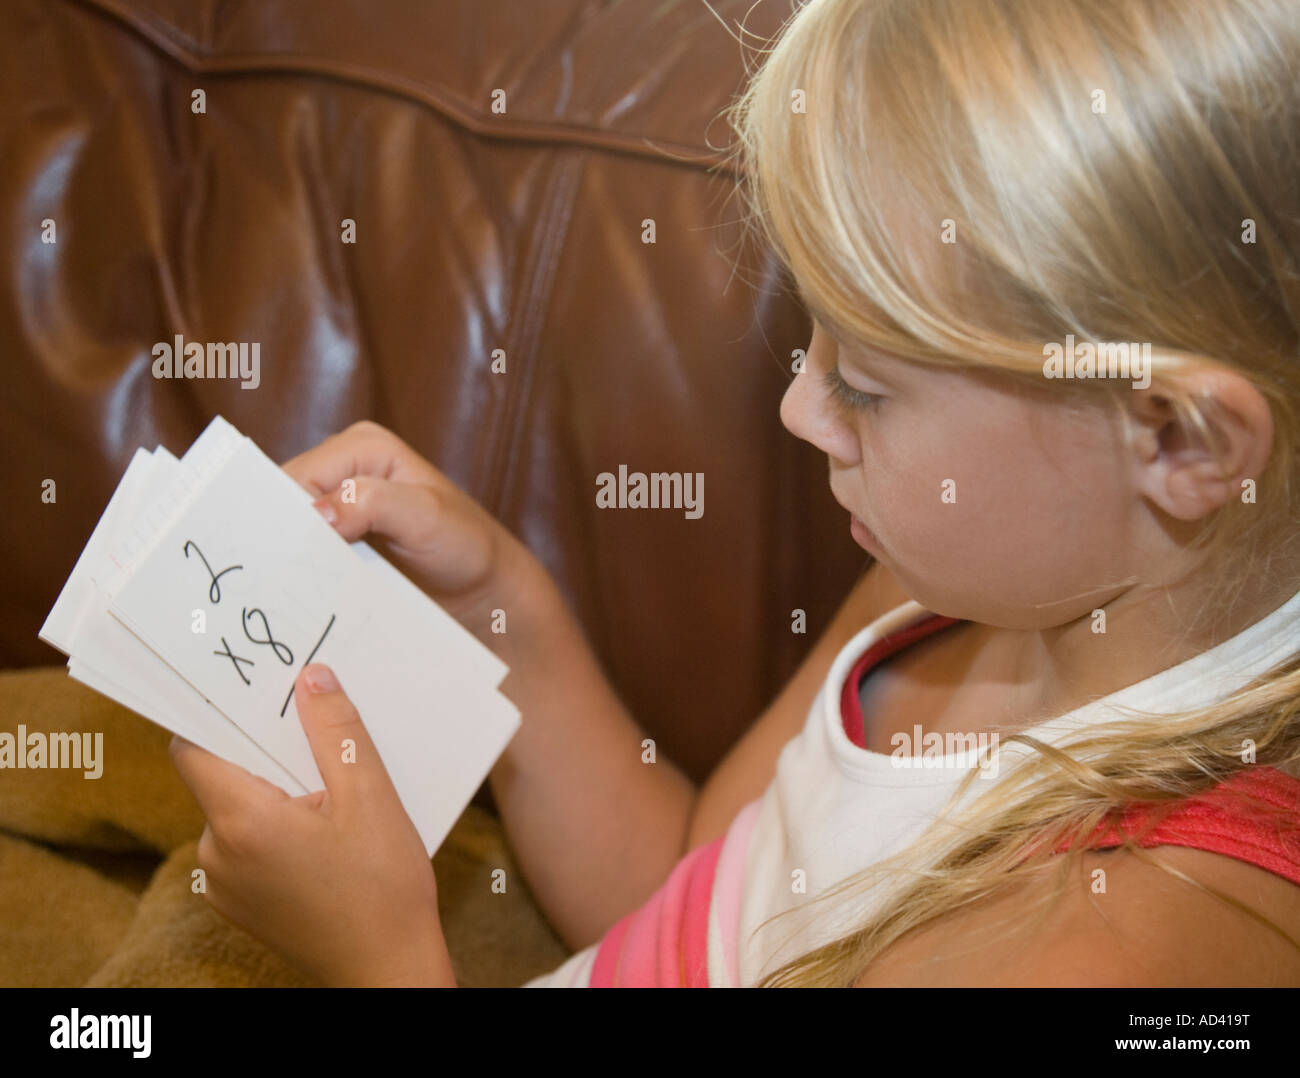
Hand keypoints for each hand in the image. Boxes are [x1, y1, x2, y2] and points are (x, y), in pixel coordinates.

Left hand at [169, 663, 456, 986]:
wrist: (389, 972)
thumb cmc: (384, 890)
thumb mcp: (371, 797)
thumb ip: (336, 731)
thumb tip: (311, 677)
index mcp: (240, 821)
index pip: (193, 747)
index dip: (217, 714)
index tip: (252, 692)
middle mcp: (216, 854)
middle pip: (223, 775)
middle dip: (268, 753)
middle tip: (320, 740)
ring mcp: (223, 884)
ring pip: (237, 810)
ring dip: (277, 792)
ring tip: (335, 797)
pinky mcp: (239, 903)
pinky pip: (246, 844)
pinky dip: (277, 828)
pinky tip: (326, 834)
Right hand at [281, 420, 540, 640]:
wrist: (482, 586)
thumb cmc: (465, 544)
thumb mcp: (426, 518)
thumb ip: (375, 504)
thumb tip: (319, 512)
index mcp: (362, 446)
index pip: (299, 476)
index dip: (288, 515)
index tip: (286, 556)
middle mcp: (344, 469)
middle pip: (287, 501)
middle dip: (284, 537)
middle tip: (280, 579)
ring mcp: (340, 506)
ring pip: (291, 529)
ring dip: (291, 557)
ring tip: (289, 590)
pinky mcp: (340, 539)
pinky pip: (305, 551)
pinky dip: (303, 570)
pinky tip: (303, 593)